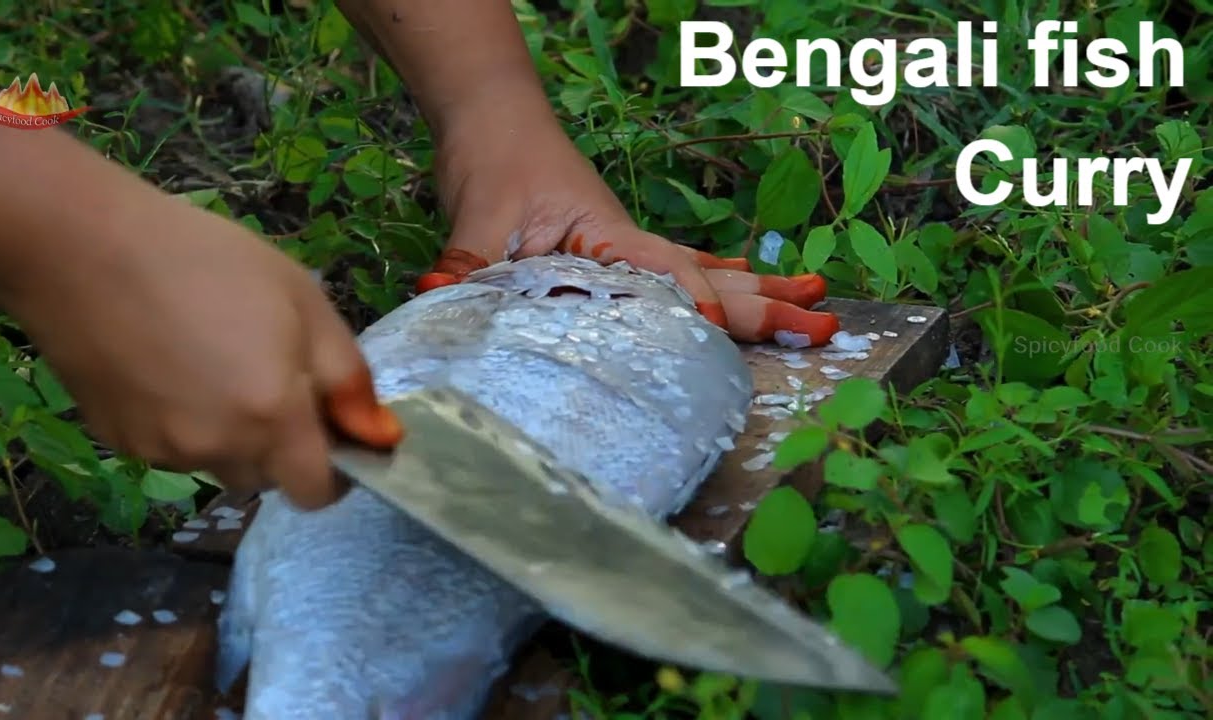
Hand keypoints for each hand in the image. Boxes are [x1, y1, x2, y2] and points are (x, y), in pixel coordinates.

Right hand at [15, 203, 401, 509]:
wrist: (85, 247)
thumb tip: (375, 433)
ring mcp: (163, 450)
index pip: (316, 493)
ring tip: (211, 363)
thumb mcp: (304, 301)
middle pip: (268, 478)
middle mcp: (218, 449)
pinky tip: (166, 366)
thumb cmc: (209, 261)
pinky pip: (170, 449)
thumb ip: (347, 377)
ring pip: (218, 463)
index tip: (329, 431)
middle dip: (280, 445)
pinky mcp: (118, 441)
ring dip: (230, 435)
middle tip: (268, 377)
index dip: (333, 471)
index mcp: (272, 417)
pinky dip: (180, 424)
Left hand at [414, 100, 839, 345]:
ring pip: (707, 273)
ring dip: (762, 292)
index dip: (693, 302)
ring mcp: (630, 246)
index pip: (662, 272)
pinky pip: (682, 271)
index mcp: (605, 235)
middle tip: (822, 326)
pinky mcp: (619, 249)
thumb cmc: (492, 158)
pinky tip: (747, 292)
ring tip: (818, 305)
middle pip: (708, 277)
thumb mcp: (477, 216)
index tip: (726, 328)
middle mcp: (629, 242)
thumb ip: (467, 264)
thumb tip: (441, 296)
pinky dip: (719, 281)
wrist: (494, 117)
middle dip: (765, 304)